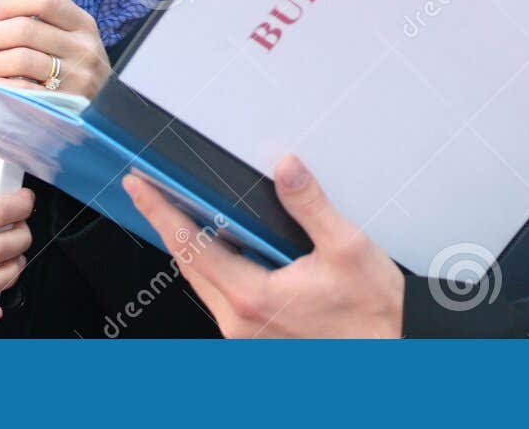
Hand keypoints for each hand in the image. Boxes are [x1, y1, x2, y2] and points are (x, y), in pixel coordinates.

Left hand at [0, 0, 110, 96]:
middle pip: (26, 30)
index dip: (12, 0)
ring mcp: (76, 76)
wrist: (103, 111)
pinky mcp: (64, 102)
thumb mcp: (78, 35)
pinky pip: (24, 90)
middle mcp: (83, 47)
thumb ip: (61, 9)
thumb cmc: (79, 66)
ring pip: (21, 60)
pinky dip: (0, 85)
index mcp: (83, 23)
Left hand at [123, 155, 404, 337]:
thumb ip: (310, 206)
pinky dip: (213, 268)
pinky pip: (221, 298)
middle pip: (188, 265)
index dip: (161, 212)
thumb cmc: (370, 318)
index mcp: (251, 296)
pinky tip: (222, 249)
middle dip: (167, 224)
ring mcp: (243, 336)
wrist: (389, 361)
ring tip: (180, 212)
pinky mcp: (255, 341)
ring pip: (203, 284)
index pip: (191, 245)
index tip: (139, 186)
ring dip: (190, 247)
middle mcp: (237, 321)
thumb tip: (285, 166)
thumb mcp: (347, 250)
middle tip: (148, 190)